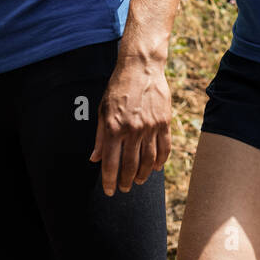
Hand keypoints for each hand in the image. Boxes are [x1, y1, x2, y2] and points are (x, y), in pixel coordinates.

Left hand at [90, 58, 172, 194]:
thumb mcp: (102, 111)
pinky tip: (156, 167)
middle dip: (126, 181)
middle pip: (131, 166)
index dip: (109, 181)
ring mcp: (150, 127)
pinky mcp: (164, 122)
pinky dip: (161, 161)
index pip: (111, 164)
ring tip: (139, 181)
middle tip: (124, 187)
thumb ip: (100, 137)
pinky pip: (164, 147)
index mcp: (114, 128)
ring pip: (149, 160)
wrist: (141, 68)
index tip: (109, 191)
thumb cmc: (118, 89)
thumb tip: (95, 159)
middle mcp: (133, 130)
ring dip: (144, 175)